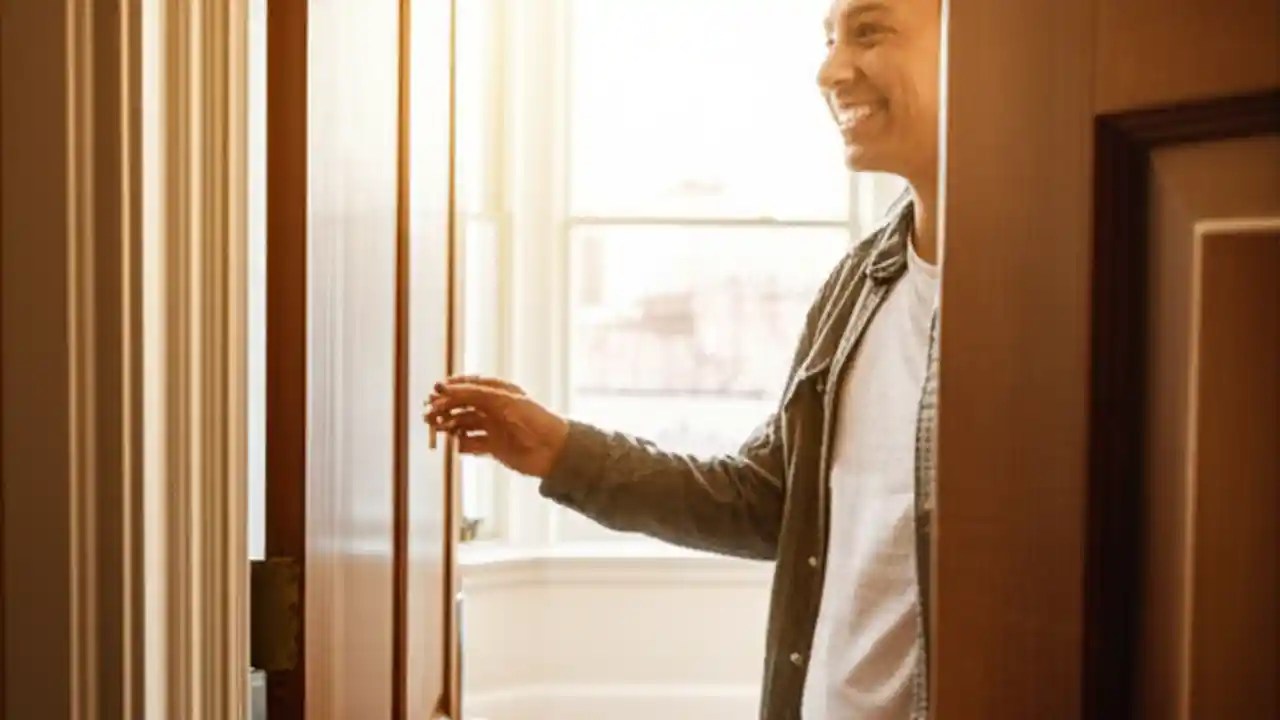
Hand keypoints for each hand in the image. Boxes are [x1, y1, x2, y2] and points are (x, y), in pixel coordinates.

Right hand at [423, 375, 569, 478]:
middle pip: (462, 406)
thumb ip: (472, 394)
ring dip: (449, 426)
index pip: (468, 386)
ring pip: (463, 424)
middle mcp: (493, 408)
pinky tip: (454, 445)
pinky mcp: (493, 447)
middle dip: (445, 409)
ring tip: (436, 429)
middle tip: (428, 414)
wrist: (553, 450)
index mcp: (498, 391)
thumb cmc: (532, 418)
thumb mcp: (501, 401)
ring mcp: (492, 427)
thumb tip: (443, 389)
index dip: (450, 388)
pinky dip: (460, 444)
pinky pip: (470, 444)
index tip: (434, 393)